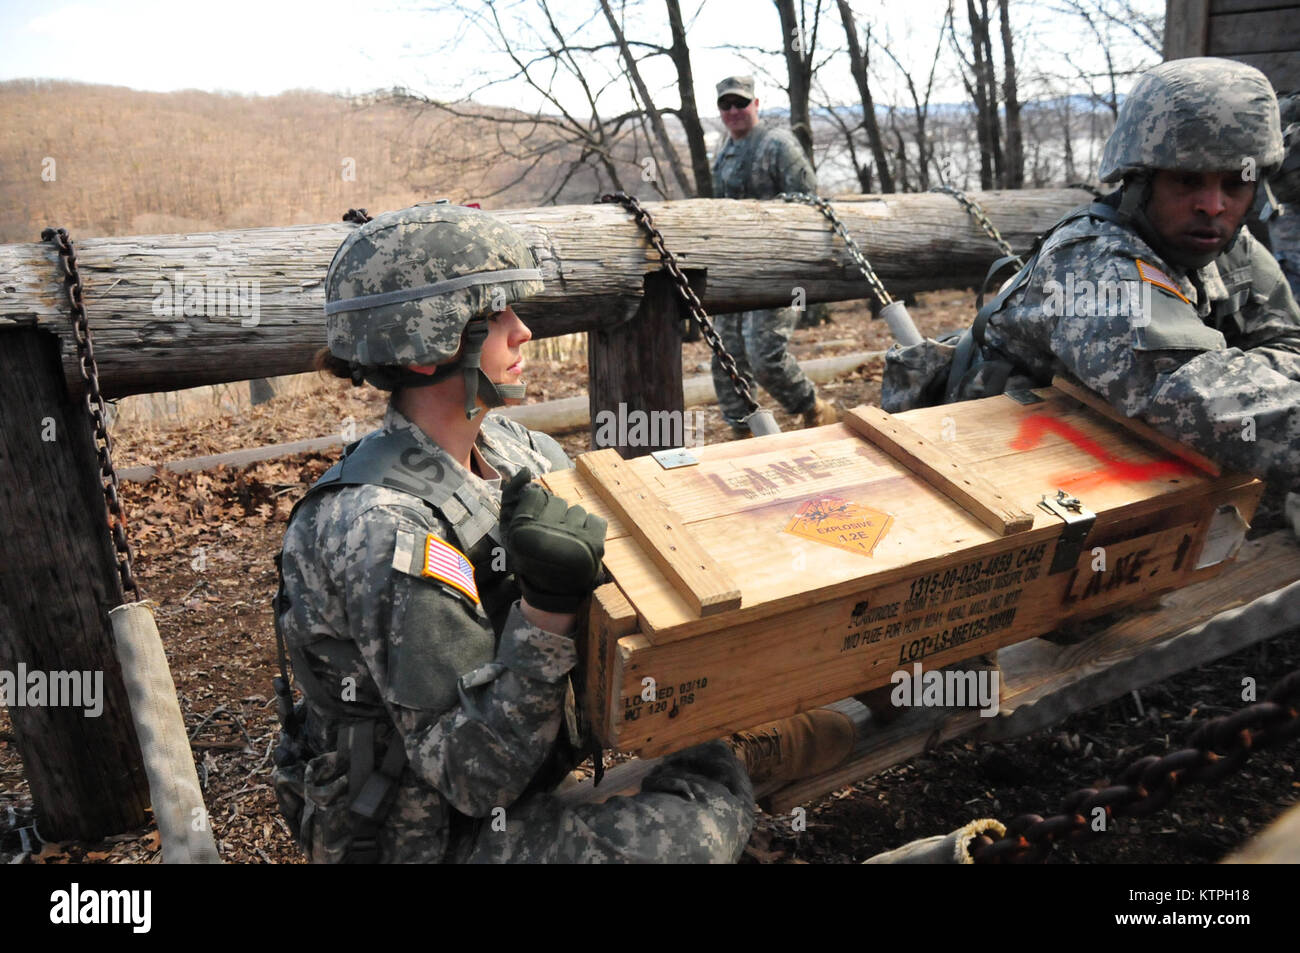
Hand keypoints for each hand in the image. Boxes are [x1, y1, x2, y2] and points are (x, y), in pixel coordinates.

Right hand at [500, 469, 606, 612]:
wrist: (551, 595)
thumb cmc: (530, 559)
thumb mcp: (512, 530)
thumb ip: (512, 498)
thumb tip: (525, 472)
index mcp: (522, 529)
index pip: (537, 495)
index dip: (539, 508)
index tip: (539, 525)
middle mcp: (546, 532)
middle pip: (558, 502)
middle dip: (557, 516)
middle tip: (554, 537)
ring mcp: (573, 539)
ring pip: (578, 511)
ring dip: (574, 523)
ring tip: (568, 542)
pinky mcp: (594, 546)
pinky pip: (596, 520)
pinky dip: (591, 529)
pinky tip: (583, 542)